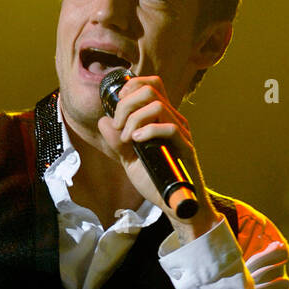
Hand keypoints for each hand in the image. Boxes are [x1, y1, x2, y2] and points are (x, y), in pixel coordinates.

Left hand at [96, 74, 219, 240]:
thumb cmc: (155, 180)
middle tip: (118, 126)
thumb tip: (103, 121)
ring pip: (157, 106)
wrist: (175, 204)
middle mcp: (173, 119)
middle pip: (150, 90)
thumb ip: (117, 141)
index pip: (151, 84)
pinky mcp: (185, 148)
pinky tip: (136, 142)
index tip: (117, 106)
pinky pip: (170, 128)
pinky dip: (147, 131)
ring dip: (134, 119)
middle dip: (126, 104)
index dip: (131, 87)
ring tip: (127, 138)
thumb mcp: (129, 159)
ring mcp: (181, 132)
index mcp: (161, 118)